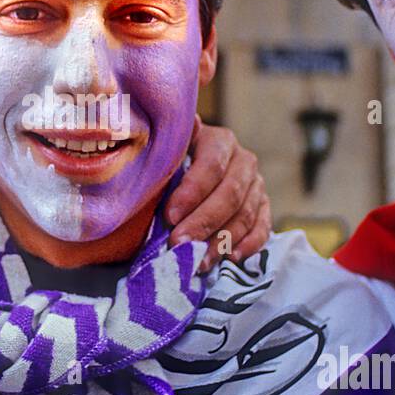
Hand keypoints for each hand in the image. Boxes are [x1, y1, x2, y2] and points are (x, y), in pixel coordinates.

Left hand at [166, 116, 270, 270]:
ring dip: (221, 240)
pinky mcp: (263, 207)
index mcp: (219, 141)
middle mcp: (243, 160)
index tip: (169, 217)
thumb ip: (162, 154)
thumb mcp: (165, 155)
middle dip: (203, 222)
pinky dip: (248, 245)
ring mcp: (256, 185)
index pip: (211, 165)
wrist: (191, 175)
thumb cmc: (172, 166)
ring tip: (198, 260)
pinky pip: (262, 228)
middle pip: (229, 193)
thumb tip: (131, 134)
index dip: (191, 192)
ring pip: (245, 214)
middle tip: (179, 244)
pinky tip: (230, 257)